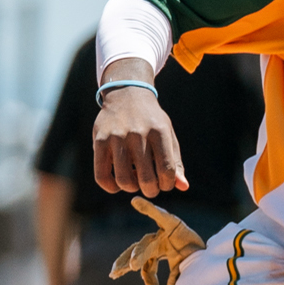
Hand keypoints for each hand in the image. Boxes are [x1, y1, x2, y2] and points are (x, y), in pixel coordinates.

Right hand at [92, 61, 188, 197]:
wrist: (127, 94)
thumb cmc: (151, 120)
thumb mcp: (168, 135)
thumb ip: (176, 162)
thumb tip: (183, 187)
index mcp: (159, 132)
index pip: (167, 171)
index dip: (167, 184)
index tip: (165, 183)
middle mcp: (138, 134)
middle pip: (147, 180)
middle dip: (151, 190)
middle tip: (150, 186)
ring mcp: (117, 137)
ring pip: (125, 180)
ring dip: (133, 188)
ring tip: (135, 181)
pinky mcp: (100, 141)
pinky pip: (102, 175)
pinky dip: (111, 187)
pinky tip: (117, 185)